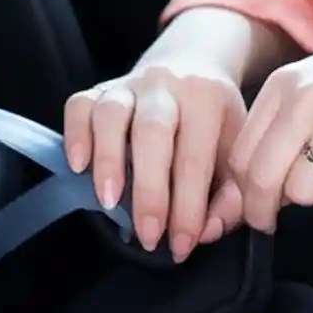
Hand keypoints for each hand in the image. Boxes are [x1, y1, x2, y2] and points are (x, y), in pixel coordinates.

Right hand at [63, 56, 248, 261]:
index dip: (187, 208)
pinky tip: (78, 167)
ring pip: (111, 114)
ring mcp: (129, 84)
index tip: (181, 245)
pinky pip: (79, 105)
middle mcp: (166, 86)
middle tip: (148, 236)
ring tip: (110, 202)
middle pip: (152, 132)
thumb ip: (231, 198)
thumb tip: (206, 233)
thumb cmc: (214, 122)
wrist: (193, 66)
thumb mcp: (236, 153)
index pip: (194, 158)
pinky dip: (75, 135)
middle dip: (149, 190)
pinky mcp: (99, 89)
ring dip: (107, 160)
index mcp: (207, 100)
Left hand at [229, 28, 312, 232]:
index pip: (242, 152)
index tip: (250, 211)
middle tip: (269, 227)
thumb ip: (285, 128)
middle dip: (262, 212)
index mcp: (285, 83)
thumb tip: (253, 193)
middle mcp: (306, 97)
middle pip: (263, 177)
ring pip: (307, 192)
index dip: (242, 191)